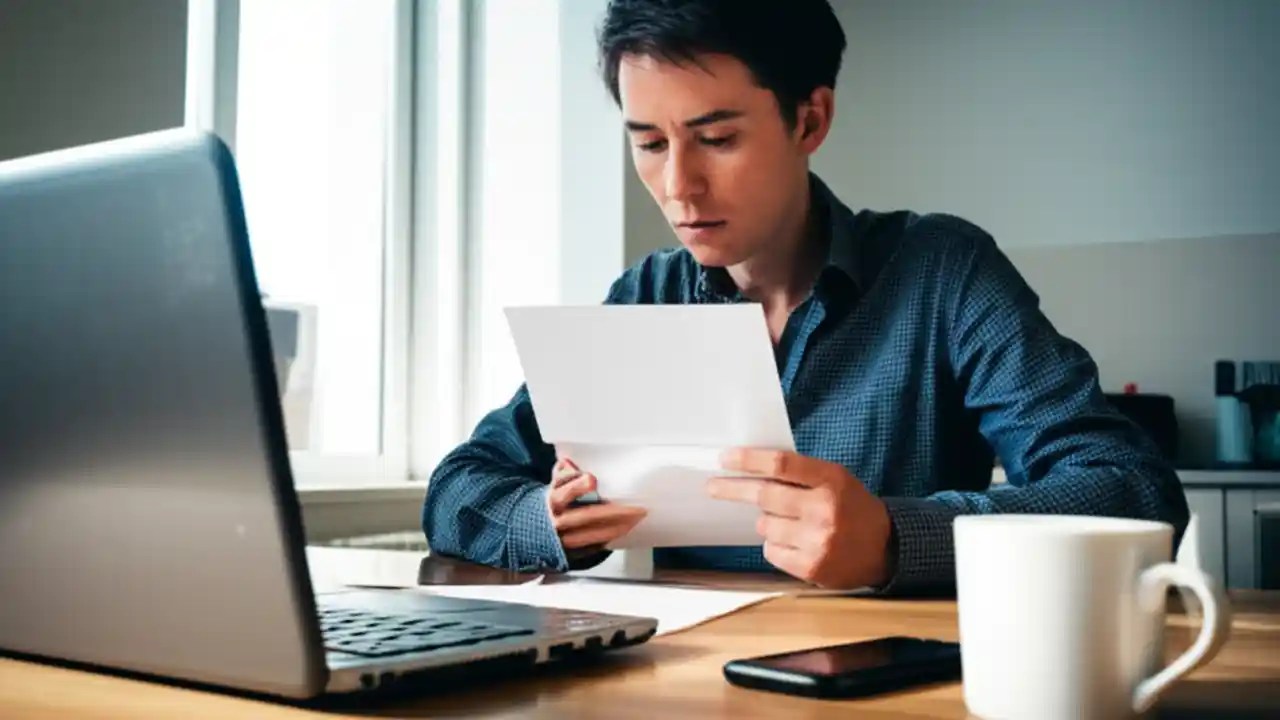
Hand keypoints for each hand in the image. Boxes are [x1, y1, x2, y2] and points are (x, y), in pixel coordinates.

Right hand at [547, 459, 646, 555]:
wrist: (525, 535)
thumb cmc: (546, 506)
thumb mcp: (551, 487)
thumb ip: (562, 474)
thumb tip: (568, 461)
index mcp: (552, 500)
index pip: (565, 491)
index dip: (578, 485)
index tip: (592, 480)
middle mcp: (557, 520)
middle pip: (587, 515)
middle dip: (614, 512)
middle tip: (636, 508)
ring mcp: (563, 538)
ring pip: (593, 534)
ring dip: (617, 527)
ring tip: (635, 520)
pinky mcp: (568, 552)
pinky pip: (592, 547)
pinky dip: (608, 539)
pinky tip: (622, 532)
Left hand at [706, 448, 891, 588]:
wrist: (886, 548)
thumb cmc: (852, 507)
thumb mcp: (834, 479)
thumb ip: (799, 473)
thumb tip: (749, 468)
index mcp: (831, 480)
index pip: (780, 464)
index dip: (748, 460)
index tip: (724, 458)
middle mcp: (824, 509)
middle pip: (764, 495)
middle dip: (733, 489)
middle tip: (713, 486)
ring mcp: (817, 540)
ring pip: (765, 525)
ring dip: (767, 522)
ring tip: (791, 523)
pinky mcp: (811, 567)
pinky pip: (771, 551)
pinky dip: (775, 545)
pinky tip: (797, 543)